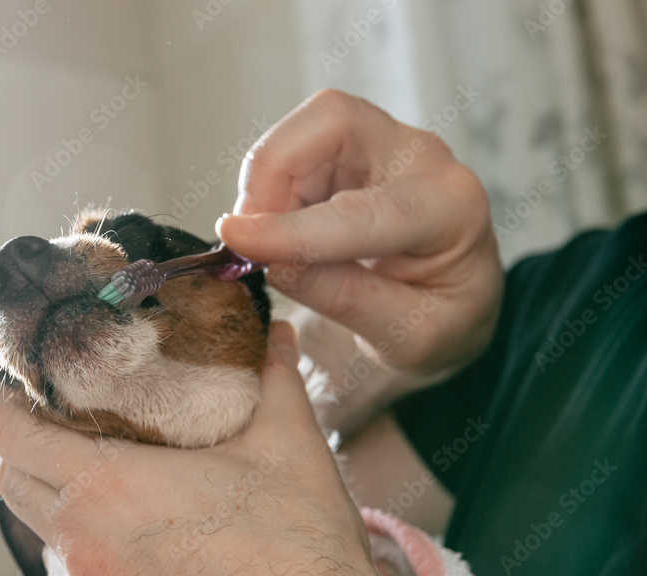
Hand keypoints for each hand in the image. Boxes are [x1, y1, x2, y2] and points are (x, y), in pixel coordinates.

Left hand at [0, 323, 449, 575]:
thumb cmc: (303, 554)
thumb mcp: (290, 449)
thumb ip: (274, 378)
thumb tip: (278, 331)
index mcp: (108, 487)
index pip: (3, 430)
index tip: (10, 384)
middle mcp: (82, 549)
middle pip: (9, 481)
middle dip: (24, 448)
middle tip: (64, 428)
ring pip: (46, 543)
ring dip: (65, 513)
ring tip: (120, 501)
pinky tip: (145, 567)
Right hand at [218, 89, 502, 432]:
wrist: (456, 301)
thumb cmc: (442, 320)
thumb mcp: (406, 336)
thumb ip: (343, 298)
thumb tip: (273, 265)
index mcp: (450, 210)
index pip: (361, 212)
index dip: (292, 228)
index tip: (237, 240)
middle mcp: (422, 160)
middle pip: (334, 120)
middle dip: (273, 169)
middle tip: (247, 233)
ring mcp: (386, 146)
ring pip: (304, 131)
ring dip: (266, 183)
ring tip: (263, 243)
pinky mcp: (353, 150)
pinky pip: (295, 150)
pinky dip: (269, 188)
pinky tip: (276, 232)